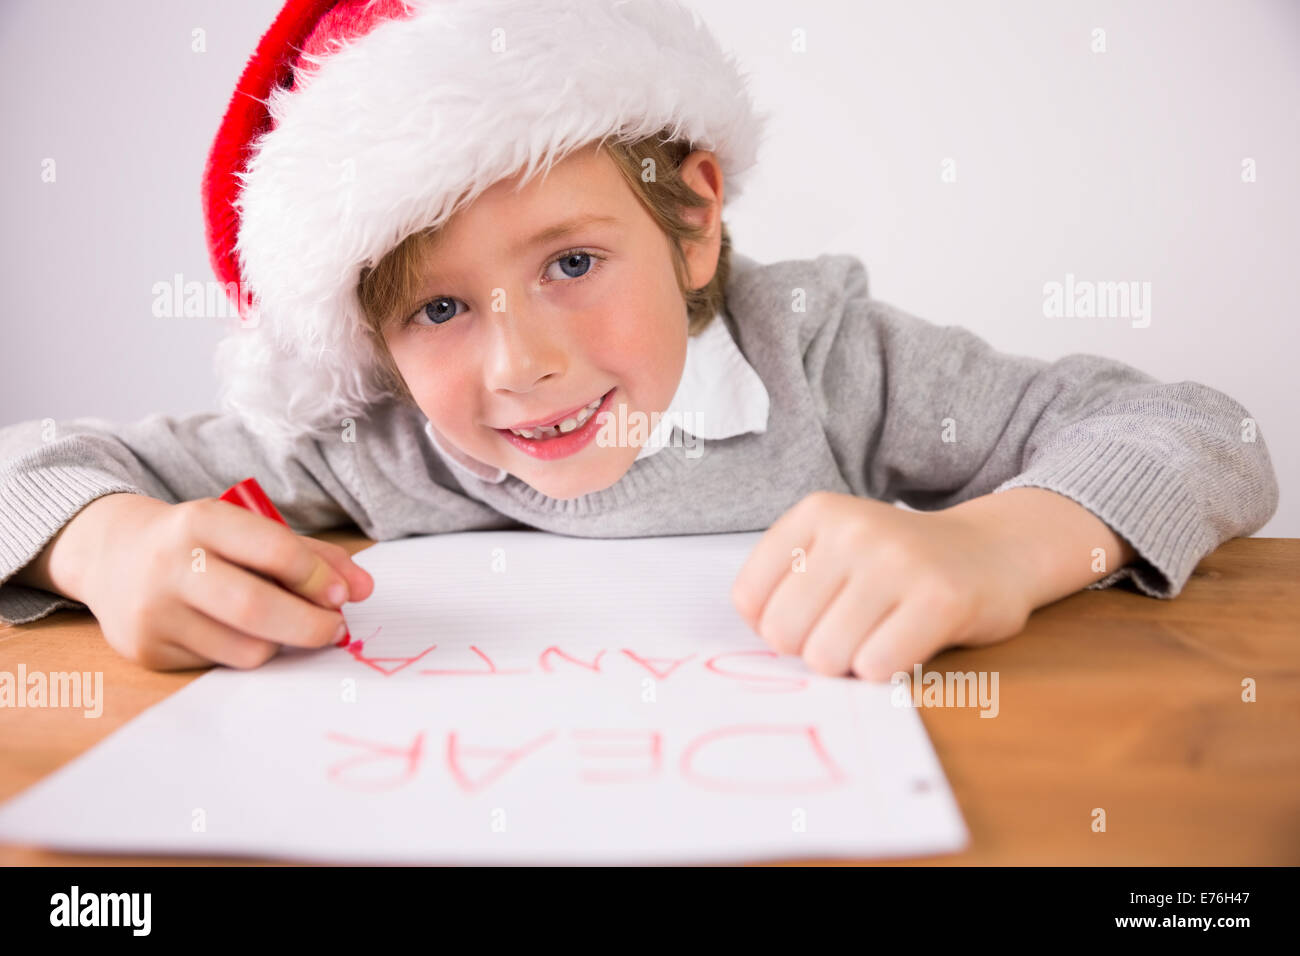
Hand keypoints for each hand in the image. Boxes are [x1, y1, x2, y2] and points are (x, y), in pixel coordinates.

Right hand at [30, 493, 373, 670]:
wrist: (111, 555)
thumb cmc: (200, 542)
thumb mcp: (248, 530)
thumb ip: (310, 555)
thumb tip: (364, 589)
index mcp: (201, 521)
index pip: (275, 551)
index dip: (319, 577)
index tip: (345, 595)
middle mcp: (171, 565)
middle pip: (257, 608)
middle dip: (312, 625)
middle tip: (336, 628)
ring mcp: (154, 612)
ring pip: (246, 647)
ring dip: (281, 643)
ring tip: (284, 625)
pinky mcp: (148, 651)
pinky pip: (221, 664)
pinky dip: (245, 651)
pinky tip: (237, 631)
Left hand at [730, 491, 1033, 680]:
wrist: (993, 549)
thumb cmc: (899, 563)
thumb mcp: (834, 547)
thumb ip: (787, 581)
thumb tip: (758, 636)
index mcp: (816, 512)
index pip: (748, 598)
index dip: (776, 624)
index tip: (810, 617)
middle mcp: (853, 530)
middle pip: (784, 633)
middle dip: (812, 648)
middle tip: (849, 632)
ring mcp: (897, 561)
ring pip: (827, 655)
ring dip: (851, 663)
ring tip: (879, 636)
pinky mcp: (940, 599)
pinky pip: (878, 666)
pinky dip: (886, 671)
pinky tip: (905, 645)